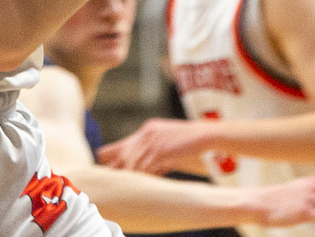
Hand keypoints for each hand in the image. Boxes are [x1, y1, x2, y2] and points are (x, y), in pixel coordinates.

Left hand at [96, 117, 210, 174]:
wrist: (205, 135)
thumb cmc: (190, 143)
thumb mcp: (168, 143)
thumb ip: (154, 153)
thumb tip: (143, 171)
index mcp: (148, 130)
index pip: (124, 144)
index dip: (115, 156)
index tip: (109, 166)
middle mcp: (146, 133)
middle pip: (125, 153)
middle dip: (118, 167)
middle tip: (114, 179)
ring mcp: (152, 141)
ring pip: (134, 162)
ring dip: (131, 175)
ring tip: (127, 185)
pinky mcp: (160, 150)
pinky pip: (147, 167)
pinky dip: (143, 176)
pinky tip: (142, 183)